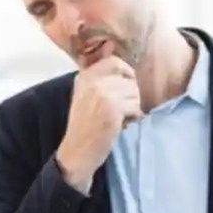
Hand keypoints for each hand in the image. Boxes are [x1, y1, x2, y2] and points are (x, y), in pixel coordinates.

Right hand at [55, 56, 142, 192]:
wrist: (77, 151)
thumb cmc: (85, 126)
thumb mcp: (86, 96)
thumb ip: (101, 79)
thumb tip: (121, 61)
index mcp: (85, 76)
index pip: (115, 62)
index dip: (126, 74)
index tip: (125, 89)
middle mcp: (93, 81)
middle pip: (129, 79)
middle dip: (131, 94)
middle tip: (122, 110)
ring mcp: (103, 94)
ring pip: (134, 93)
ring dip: (132, 107)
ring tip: (119, 118)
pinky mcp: (113, 109)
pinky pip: (135, 107)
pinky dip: (133, 117)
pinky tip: (121, 125)